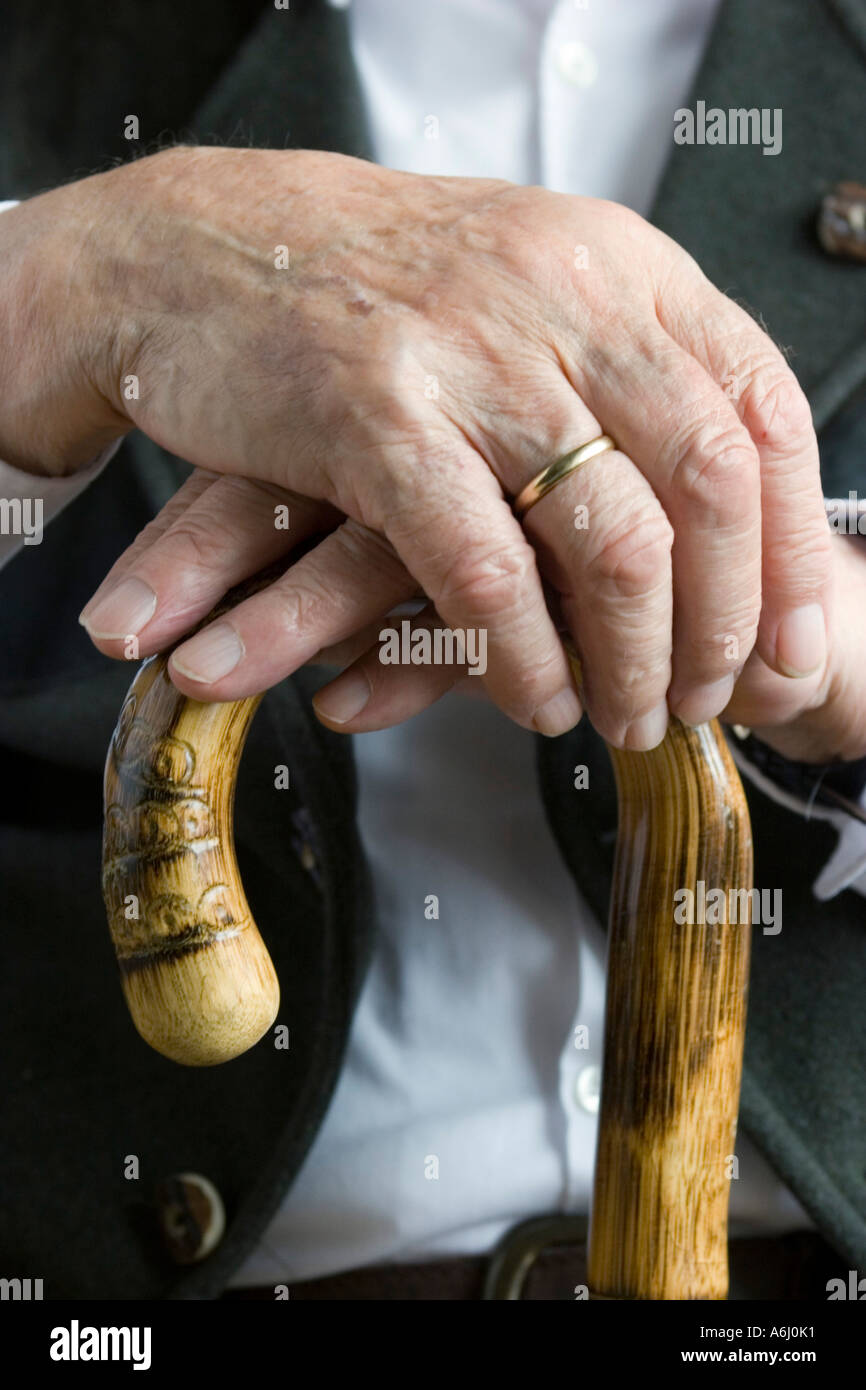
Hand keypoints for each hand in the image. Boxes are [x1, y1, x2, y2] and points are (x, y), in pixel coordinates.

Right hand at [14, 145, 830, 746]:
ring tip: (630, 716)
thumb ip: (620, 365)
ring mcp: (472, 357)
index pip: (761, 413)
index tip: (792, 646)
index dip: (791, 547)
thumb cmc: (371, 288)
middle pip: (708, 486)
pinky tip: (534, 702)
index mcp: (619, 267)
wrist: (207, 245)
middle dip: (728, 621)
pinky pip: (485, 574)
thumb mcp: (527, 285)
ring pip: (612, 543)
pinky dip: (524, 660)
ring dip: (635, 657)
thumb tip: (717, 489)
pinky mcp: (378, 421)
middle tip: (714, 699)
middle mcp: (564, 299)